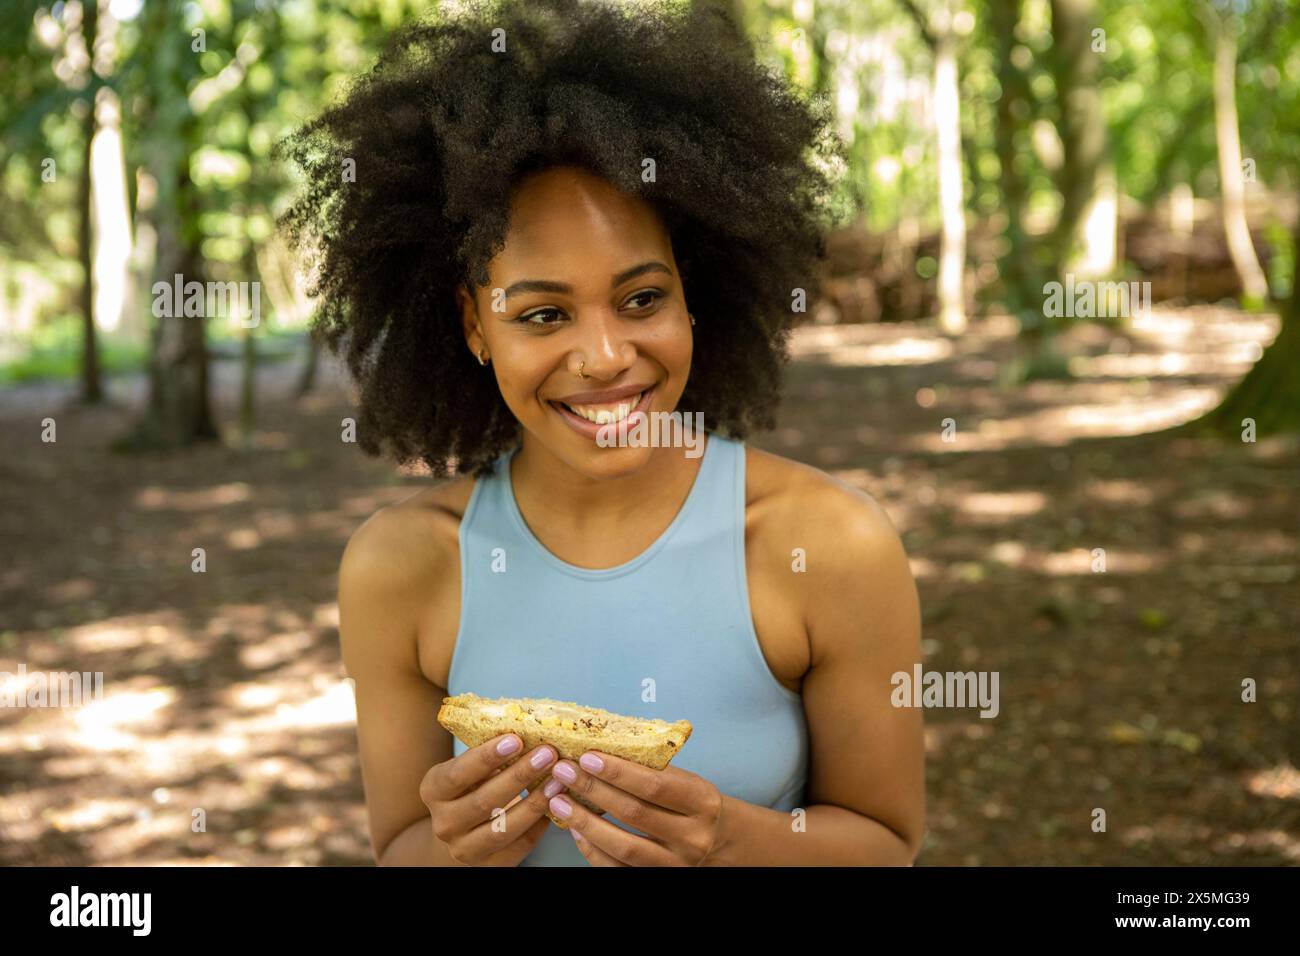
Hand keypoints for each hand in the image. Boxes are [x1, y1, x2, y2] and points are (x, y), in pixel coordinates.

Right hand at [419, 734, 567, 865]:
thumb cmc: (474, 786)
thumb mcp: (471, 769)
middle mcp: (443, 823)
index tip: (516, 739)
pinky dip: (539, 826)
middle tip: (548, 754)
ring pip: (502, 828)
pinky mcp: (488, 867)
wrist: (464, 832)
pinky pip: (519, 847)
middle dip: (519, 776)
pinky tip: (556, 805)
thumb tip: (530, 727)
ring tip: (558, 781)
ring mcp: (463, 849)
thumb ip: (490, 754)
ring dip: (535, 803)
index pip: (458, 773)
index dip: (487, 756)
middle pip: (483, 801)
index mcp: (434, 790)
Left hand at [548, 752, 729, 865]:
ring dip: (585, 822)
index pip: (655, 785)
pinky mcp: (659, 881)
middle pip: (634, 813)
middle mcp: (693, 837)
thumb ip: (653, 770)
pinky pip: (617, 869)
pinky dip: (592, 849)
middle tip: (563, 772)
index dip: (618, 771)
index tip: (587, 757)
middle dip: (593, 790)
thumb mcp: (687, 781)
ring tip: (558, 802)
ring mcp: (676, 865)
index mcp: (702, 802)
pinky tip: (575, 829)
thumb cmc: (693, 802)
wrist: (719, 841)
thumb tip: (598, 751)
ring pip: (623, 846)